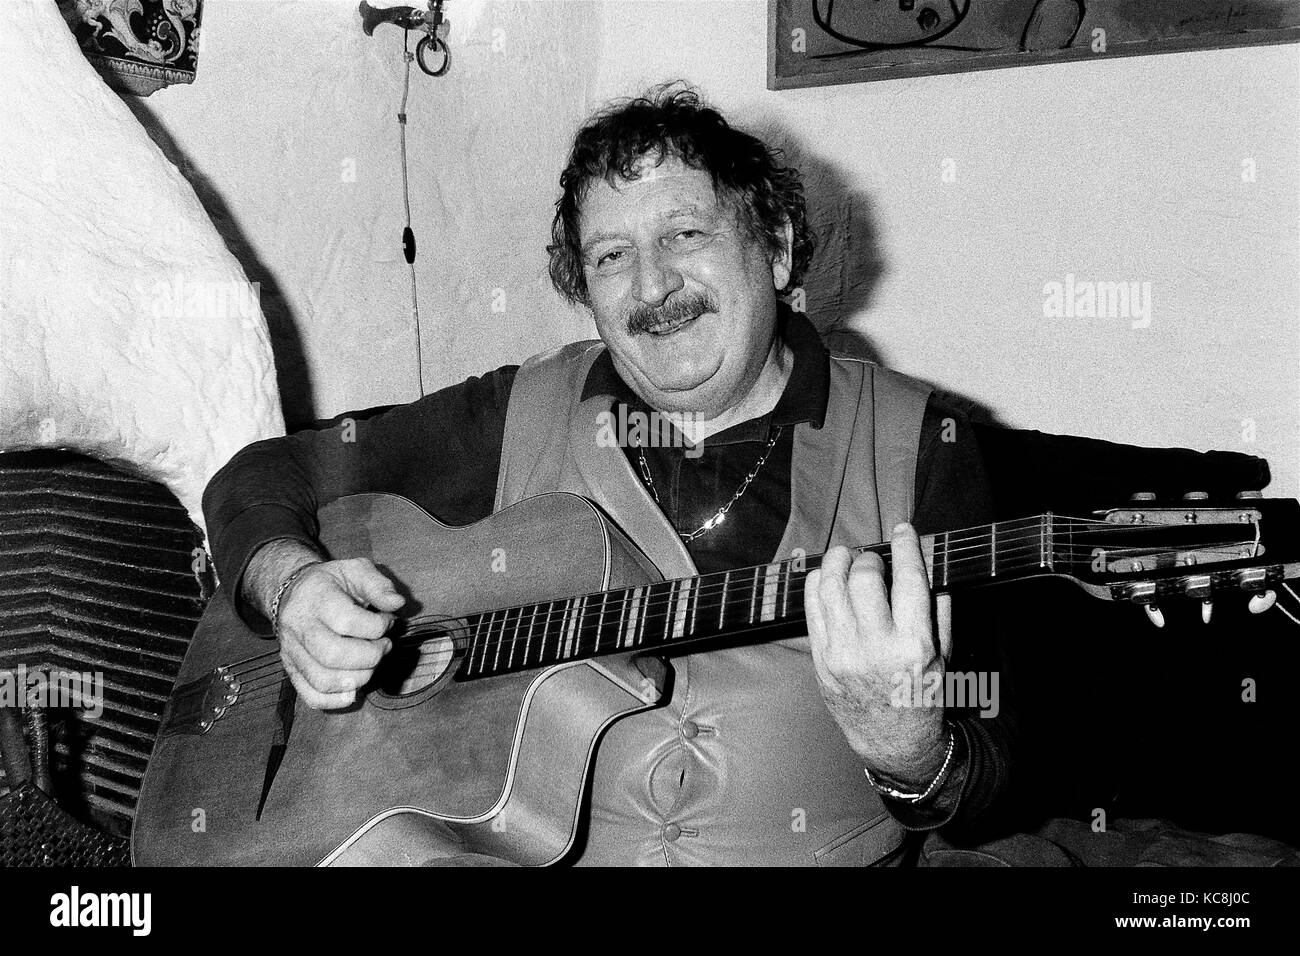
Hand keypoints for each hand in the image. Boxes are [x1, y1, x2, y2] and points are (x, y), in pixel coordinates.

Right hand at [274, 558, 404, 709]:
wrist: (292, 591)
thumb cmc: (332, 582)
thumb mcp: (356, 570)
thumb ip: (379, 584)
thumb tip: (398, 602)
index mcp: (315, 597)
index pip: (347, 622)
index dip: (376, 627)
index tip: (388, 621)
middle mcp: (299, 626)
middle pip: (333, 655)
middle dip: (370, 656)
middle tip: (384, 646)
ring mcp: (291, 651)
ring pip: (322, 679)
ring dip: (358, 678)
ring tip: (372, 664)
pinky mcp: (291, 669)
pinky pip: (309, 695)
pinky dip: (335, 701)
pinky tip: (354, 690)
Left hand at [805, 523, 951, 787]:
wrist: (893, 741)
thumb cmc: (923, 695)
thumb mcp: (944, 655)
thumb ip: (938, 609)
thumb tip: (927, 566)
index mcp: (914, 645)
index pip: (908, 579)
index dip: (905, 546)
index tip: (903, 529)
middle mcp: (875, 648)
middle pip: (864, 578)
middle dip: (868, 557)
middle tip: (873, 557)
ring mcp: (843, 656)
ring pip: (830, 588)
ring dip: (838, 563)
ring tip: (846, 557)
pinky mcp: (820, 662)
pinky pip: (811, 609)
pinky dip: (817, 584)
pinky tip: (827, 577)